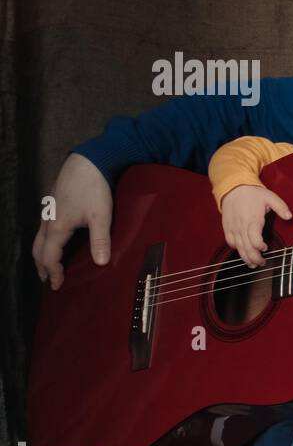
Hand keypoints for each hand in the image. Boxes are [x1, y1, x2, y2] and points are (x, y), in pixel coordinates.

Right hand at [32, 153, 113, 289]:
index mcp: (56, 227)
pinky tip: (56, 243)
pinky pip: (44, 229)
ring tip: (50, 266)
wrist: (88, 160)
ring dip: (42, 254)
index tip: (58, 285)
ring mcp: (48, 212)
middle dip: (42, 266)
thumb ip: (100, 240)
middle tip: (49, 280)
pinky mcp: (53, 205)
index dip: (53, 273)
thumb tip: (101, 263)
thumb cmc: (94, 188)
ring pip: (39, 239)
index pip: (49, 257)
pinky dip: (46, 243)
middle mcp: (47, 221)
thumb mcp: (101, 215)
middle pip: (38, 249)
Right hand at [221, 185, 292, 266]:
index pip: (254, 239)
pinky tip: (242, 253)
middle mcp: (241, 226)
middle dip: (254, 258)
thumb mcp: (270, 197)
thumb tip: (290, 217)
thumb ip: (281, 207)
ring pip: (238, 247)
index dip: (259, 246)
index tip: (265, 248)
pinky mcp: (227, 228)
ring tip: (253, 264)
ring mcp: (233, 228)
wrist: (233, 188)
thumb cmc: (253, 193)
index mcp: (253, 220)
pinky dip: (236, 249)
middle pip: (246, 247)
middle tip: (262, 263)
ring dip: (245, 257)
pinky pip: (230, 242)